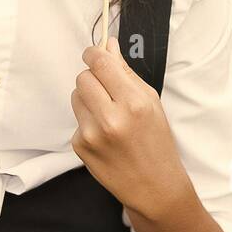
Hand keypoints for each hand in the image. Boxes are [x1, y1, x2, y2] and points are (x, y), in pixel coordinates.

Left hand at [70, 37, 195, 221]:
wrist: (154, 186)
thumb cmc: (156, 141)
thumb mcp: (150, 102)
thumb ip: (126, 72)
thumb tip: (108, 45)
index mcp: (133, 103)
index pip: (100, 63)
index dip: (93, 53)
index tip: (93, 53)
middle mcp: (111, 118)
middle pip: (83, 77)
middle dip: (92, 77)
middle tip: (105, 87)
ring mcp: (92, 134)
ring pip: (75, 95)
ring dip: (88, 98)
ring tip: (108, 113)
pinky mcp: (80, 146)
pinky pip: (76, 118)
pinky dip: (87, 120)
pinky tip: (104, 134)